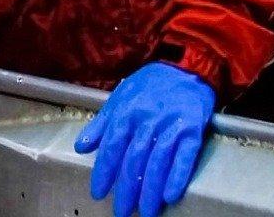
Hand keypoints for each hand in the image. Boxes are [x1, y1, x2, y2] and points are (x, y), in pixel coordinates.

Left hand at [75, 62, 214, 216]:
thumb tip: (81, 147)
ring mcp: (171, 126)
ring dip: (151, 189)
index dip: (104, 172)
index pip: (111, 148)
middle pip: (134, 159)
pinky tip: (171, 195)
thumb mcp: (118, 99)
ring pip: (158, 162)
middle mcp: (146, 121)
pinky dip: (178, 176)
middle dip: (127, 188)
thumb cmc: (148, 86)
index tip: (98, 193)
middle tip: (122, 210)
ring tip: (146, 210)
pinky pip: (185, 157)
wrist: (185, 69)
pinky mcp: (193, 130)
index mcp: (125, 113)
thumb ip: (101, 124)